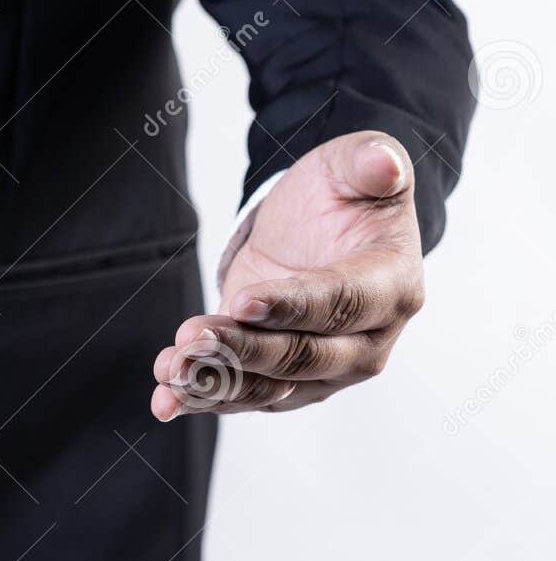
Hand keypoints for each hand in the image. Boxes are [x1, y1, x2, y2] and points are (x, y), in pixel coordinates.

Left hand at [152, 130, 424, 419]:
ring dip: (217, 384)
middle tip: (191, 339)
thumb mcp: (356, 163)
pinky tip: (165, 399)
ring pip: (271, 386)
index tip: (241, 301)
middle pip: (303, 356)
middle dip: (243, 351)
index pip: (343, 303)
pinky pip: (247, 395)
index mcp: (393, 287)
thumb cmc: (344, 193)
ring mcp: (326, 367)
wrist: (322, 224)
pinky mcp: (286, 378)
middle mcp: (368, 340)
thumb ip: (371, 161)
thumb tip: (384, 164)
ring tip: (171, 371)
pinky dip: (206, 398)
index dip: (293, 306)